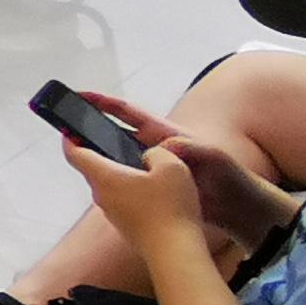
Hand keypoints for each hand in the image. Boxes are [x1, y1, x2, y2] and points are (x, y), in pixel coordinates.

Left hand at [61, 135, 211, 266]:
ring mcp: (113, 214)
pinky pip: (124, 201)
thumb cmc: (169, 207)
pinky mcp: (126, 226)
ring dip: (121, 173)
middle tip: (114, 139)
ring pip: (110, 186)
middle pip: (93, 169)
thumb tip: (148, 157)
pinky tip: (154, 191)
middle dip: (101, 153)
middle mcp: (102, 196)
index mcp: (105, 177)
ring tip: (143, 163)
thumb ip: (155, 152)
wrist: (175, 252)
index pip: (75, 154)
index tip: (68, 129)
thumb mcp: (170, 165)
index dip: (69, 138)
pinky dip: (132, 191)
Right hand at [86, 94, 288, 255]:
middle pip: (114, 137)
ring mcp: (150, 170)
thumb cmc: (227, 176)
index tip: (81, 96)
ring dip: (99, 162)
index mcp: (164, 134)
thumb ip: (190, 148)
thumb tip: (164, 147)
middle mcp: (153, 149)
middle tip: (68, 134)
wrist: (237, 207)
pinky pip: (125, 184)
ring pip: (117, 163)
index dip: (104, 104)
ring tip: (79, 163)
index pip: (128, 114)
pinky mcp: (151, 190)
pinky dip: (111, 186)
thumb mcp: (212, 156)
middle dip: (91, 134)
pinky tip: (101, 192)